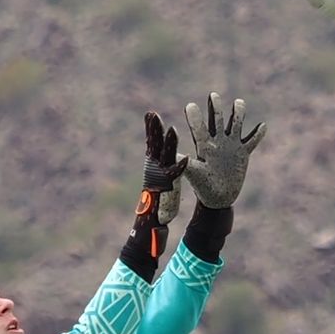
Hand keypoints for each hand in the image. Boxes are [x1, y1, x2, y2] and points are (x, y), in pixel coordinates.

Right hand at [140, 109, 187, 226]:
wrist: (153, 220)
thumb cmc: (159, 198)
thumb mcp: (160, 177)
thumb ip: (160, 163)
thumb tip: (161, 151)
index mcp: (153, 164)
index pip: (152, 142)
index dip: (151, 129)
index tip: (150, 114)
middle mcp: (154, 168)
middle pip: (154, 145)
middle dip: (154, 130)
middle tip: (153, 115)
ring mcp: (160, 176)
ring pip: (165, 156)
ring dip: (168, 143)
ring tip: (172, 130)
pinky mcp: (168, 187)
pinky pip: (175, 174)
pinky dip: (178, 167)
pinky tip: (184, 159)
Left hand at [181, 92, 267, 208]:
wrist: (218, 198)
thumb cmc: (202, 187)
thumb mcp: (193, 173)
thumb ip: (183, 163)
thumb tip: (174, 155)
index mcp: (204, 145)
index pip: (199, 127)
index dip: (195, 117)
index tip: (190, 106)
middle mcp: (217, 141)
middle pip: (217, 119)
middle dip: (215, 107)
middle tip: (213, 95)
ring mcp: (231, 145)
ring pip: (235, 124)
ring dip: (237, 113)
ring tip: (239, 103)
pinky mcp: (243, 153)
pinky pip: (252, 141)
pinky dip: (258, 133)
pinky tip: (263, 125)